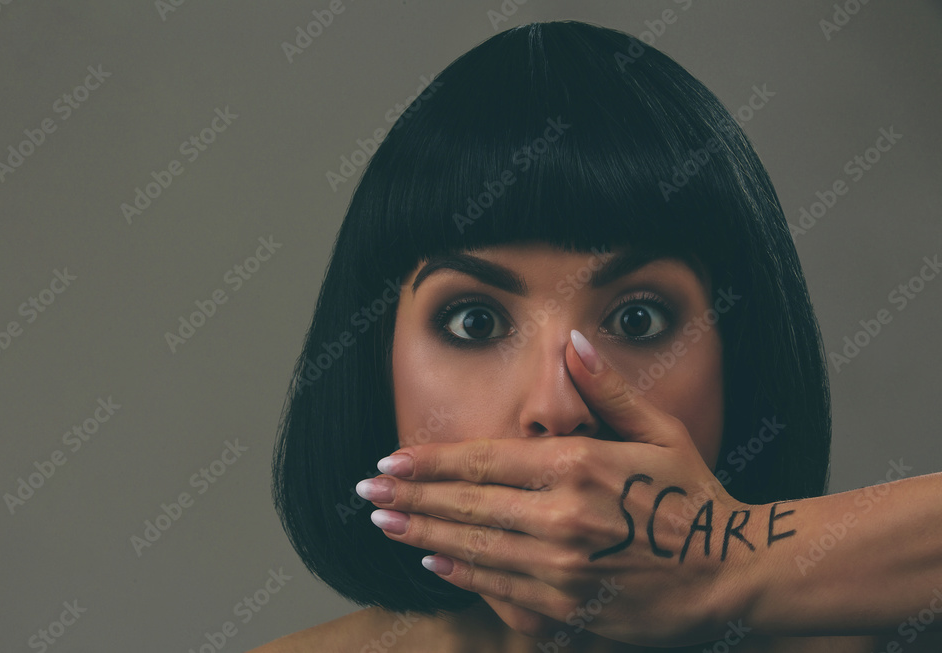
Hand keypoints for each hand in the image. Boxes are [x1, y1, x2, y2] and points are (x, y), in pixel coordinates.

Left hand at [355, 331, 787, 645]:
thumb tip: (571, 340)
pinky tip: (431, 561)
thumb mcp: (657, 432)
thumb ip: (607, 388)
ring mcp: (564, 569)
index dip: (429, 461)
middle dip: (410, 496)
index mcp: (579, 466)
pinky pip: (500, 590)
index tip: (389, 460)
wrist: (731, 573)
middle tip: (367, 492)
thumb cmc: (692, 496)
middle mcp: (563, 517)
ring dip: (421, 533)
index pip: (483, 459)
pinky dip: (461, 574)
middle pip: (466, 505)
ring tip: (383, 521)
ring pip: (473, 548)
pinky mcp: (570, 609)